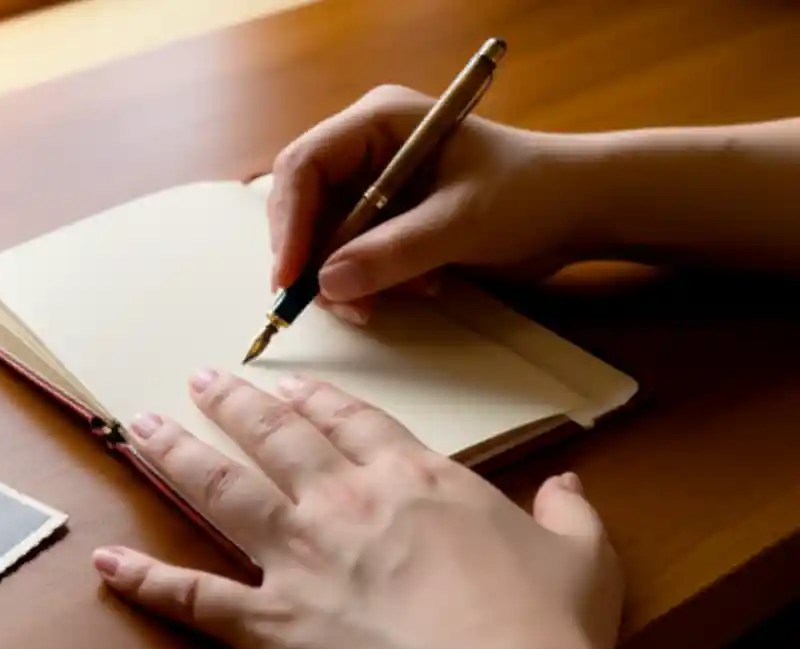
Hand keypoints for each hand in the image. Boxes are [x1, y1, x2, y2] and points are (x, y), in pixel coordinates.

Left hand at [92, 370, 630, 648]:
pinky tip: (108, 562)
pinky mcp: (272, 624)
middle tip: (200, 378)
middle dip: (234, 403)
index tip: (288, 381)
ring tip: (142, 427)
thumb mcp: (582, 561)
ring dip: (177, 455)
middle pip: (276, 438)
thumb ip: (570, 514)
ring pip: (222, 490)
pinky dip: (146, 580)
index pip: (353, 420)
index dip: (315, 397)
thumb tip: (570, 485)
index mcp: (415, 481)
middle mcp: (345, 506)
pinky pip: (194, 599)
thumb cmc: (547, 634)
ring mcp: (301, 561)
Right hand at [269, 85, 594, 323]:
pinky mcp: (389, 218)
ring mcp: (375, 184)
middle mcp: (367, 147)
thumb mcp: (462, 223)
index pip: (304, 166)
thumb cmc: (531, 194)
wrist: (581, 210)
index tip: (291, 278)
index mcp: (379, 121)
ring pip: (325, 238)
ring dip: (350, 278)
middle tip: (341, 304)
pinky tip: (419, 288)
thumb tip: (326, 284)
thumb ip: (394, 252)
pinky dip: (374, 282)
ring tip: (394, 300)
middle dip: (316, 259)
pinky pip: (354, 256)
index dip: (290, 223)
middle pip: (304, 205)